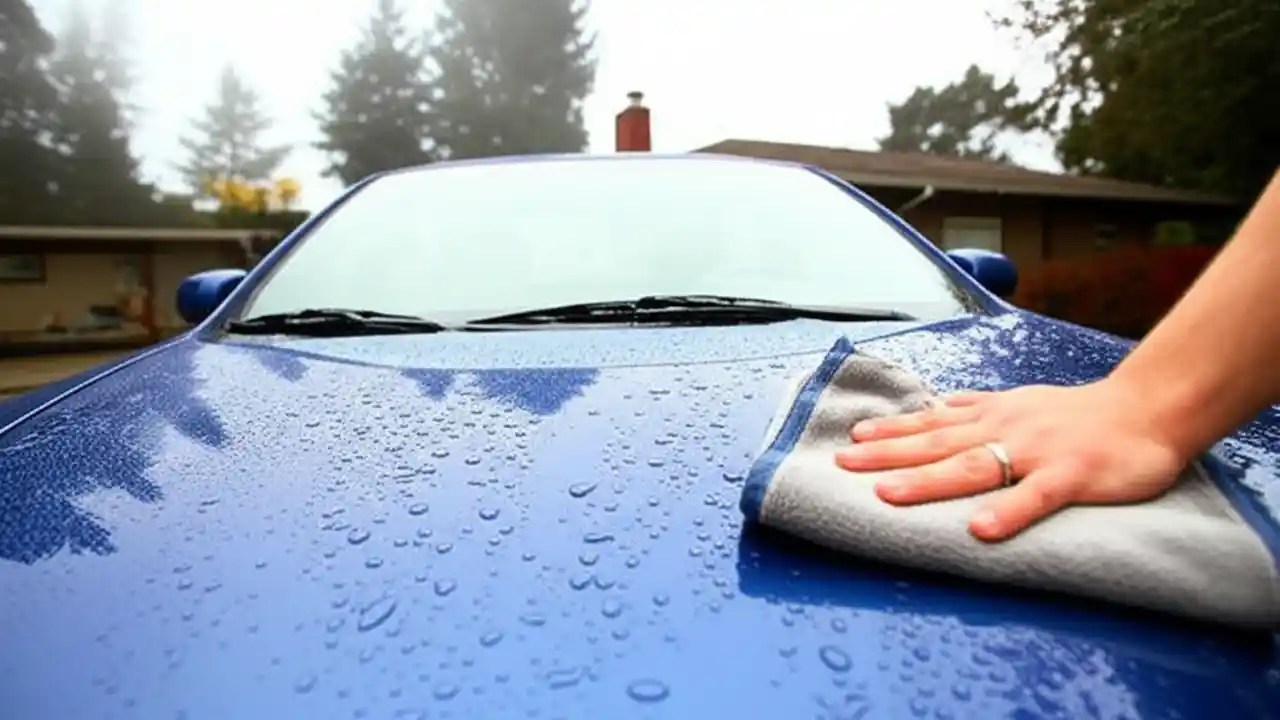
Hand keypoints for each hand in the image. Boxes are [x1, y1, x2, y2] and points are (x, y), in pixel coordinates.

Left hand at [832, 378, 1190, 541]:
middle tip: (843, 464)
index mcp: (994, 414)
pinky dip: (1007, 512)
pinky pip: (1035, 496)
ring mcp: (1036, 452)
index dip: (892, 430)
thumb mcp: (1022, 400)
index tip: (852, 438)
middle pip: (937, 443)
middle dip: (888, 454)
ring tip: (886, 495)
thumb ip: (979, 407)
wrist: (1149, 409)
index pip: (932, 422)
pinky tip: (979, 529)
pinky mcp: (1072, 476)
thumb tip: (938, 405)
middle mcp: (1006, 428)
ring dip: (927, 480)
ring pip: (973, 465)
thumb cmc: (1082, 412)